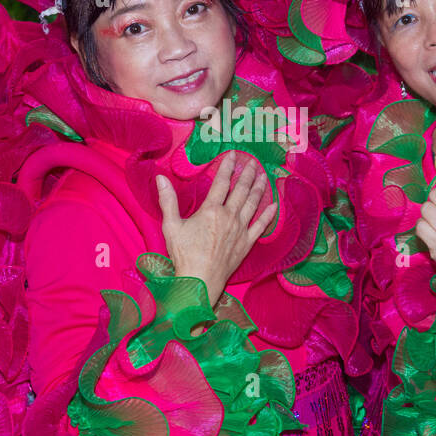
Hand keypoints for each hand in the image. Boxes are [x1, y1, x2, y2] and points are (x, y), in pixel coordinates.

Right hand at [156, 153, 276, 307]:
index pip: (222, 182)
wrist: (200, 280)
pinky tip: (274, 205)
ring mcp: (240, 230)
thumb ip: (168, 200)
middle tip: (253, 161)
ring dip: (259, 188)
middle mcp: (229, 216)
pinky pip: (261, 226)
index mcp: (211, 210)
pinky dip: (269, 215)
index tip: (233, 155)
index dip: (228, 166)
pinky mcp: (246, 243)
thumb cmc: (184, 255)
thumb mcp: (171, 226)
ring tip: (264, 176)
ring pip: (253, 204)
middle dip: (247, 174)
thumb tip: (160, 177)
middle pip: (241, 190)